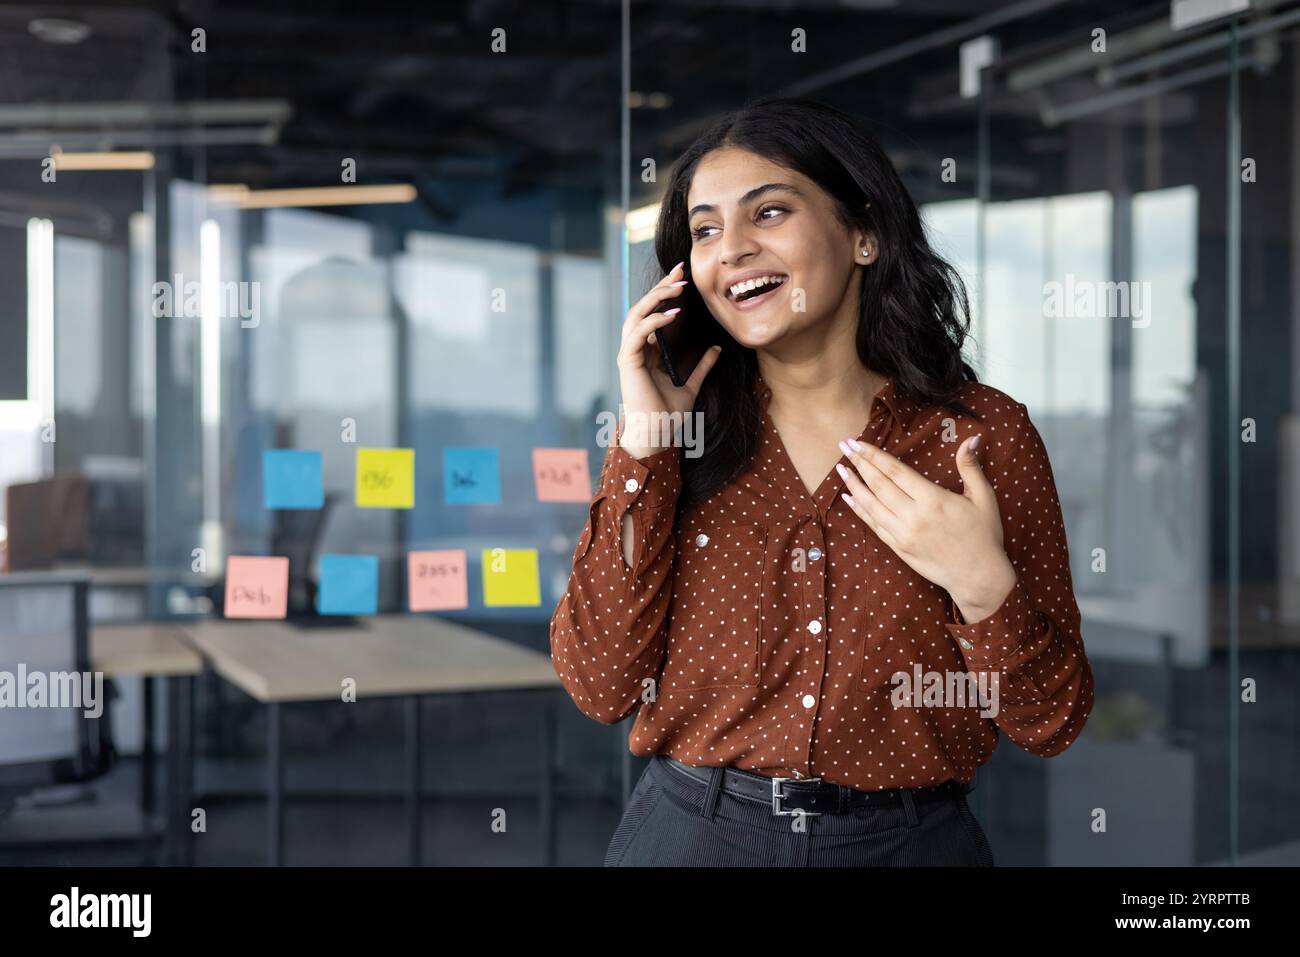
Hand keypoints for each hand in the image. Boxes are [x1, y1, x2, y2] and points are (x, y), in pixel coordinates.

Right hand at [616, 260, 721, 458]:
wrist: (657, 437)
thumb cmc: (669, 417)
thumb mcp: (691, 385)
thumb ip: (702, 367)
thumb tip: (716, 348)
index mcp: (646, 354)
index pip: (653, 315)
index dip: (667, 295)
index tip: (684, 279)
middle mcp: (634, 351)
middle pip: (643, 308)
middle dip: (661, 287)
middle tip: (679, 270)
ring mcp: (629, 355)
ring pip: (636, 315)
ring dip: (656, 298)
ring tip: (677, 286)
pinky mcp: (628, 362)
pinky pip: (639, 333)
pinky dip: (654, 320)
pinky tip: (673, 314)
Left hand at [835, 434, 1015, 623]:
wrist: (979, 577)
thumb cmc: (984, 536)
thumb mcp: (984, 498)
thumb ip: (970, 467)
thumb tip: (970, 439)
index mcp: (933, 500)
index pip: (895, 471)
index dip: (874, 455)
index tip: (857, 442)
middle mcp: (914, 516)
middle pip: (879, 485)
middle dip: (859, 464)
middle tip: (843, 446)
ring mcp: (903, 534)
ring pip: (871, 505)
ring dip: (854, 486)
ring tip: (840, 469)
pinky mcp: (899, 549)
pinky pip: (874, 526)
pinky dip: (860, 511)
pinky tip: (849, 498)